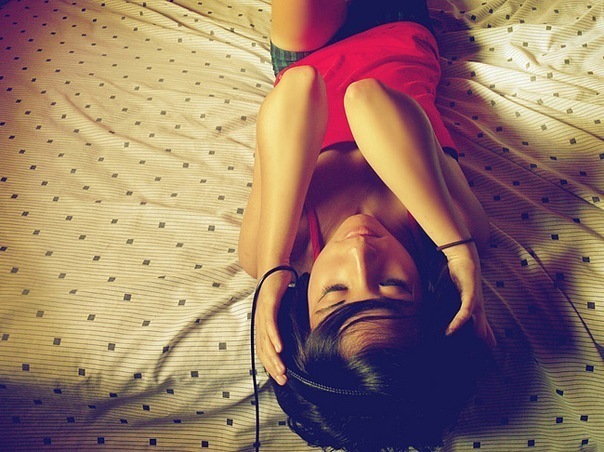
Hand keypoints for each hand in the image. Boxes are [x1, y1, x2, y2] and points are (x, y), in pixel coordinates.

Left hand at [254, 270, 292, 385]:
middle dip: (273, 367)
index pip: (265, 350)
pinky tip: (279, 348)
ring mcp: (263, 313)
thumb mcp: (284, 309)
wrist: (274, 267)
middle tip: (283, 380)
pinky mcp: (268, 304)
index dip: (271, 365)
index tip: (280, 378)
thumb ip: (287, 322)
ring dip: (274, 358)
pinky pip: (270, 324)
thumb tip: (299, 334)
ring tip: (281, 370)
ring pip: (266, 341)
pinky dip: (274, 337)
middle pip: (264, 350)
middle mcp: (260, 321)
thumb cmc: (280, 288)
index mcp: (263, 324)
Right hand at [442, 244, 495, 347]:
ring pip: (478, 321)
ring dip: (475, 333)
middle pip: (484, 325)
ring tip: (469, 345)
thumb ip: (454, 300)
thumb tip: (445, 308)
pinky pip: (465, 311)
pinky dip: (458, 321)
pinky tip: (451, 329)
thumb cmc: (460, 271)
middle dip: (486, 337)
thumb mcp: (458, 290)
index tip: (489, 345)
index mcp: (476, 304)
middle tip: (489, 349)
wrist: (463, 257)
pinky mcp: (470, 295)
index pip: (483, 323)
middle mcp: (478, 304)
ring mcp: (476, 300)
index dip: (487, 335)